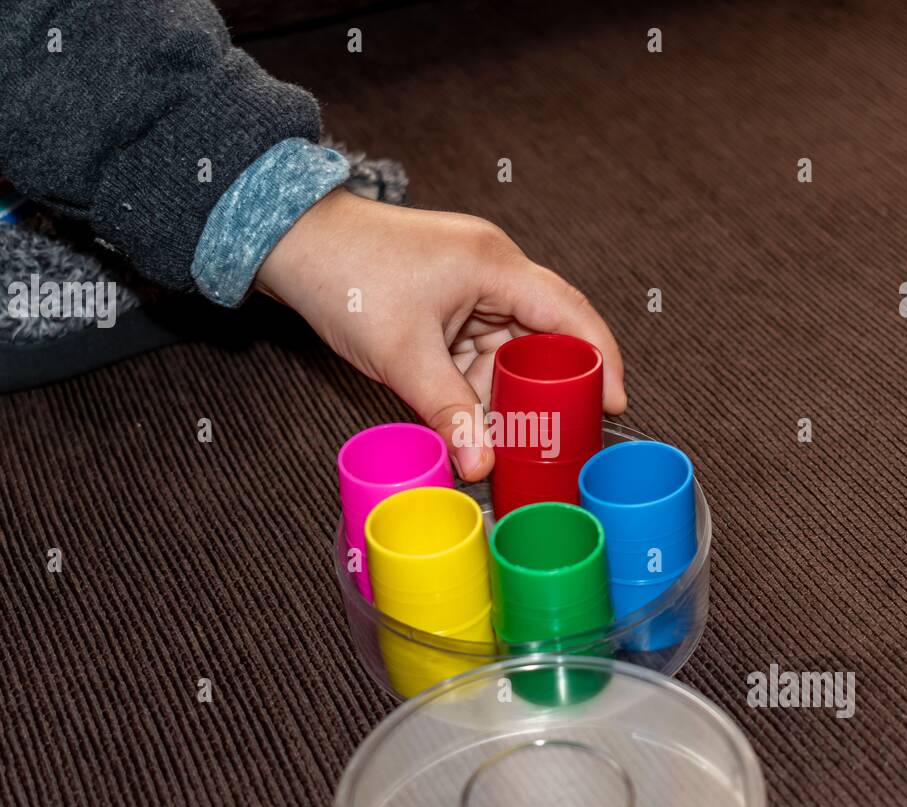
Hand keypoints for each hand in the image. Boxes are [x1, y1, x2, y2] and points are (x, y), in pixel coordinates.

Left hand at [255, 188, 626, 480]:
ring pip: (504, 348)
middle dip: (541, 389)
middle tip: (550, 437)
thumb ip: (449, 412)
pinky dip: (471, 381)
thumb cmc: (348, 277)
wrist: (290, 240)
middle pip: (541, 335)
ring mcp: (467, 283)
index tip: (616, 404)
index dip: (600, 359)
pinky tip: (465, 415)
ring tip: (496, 436)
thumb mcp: (404, 356)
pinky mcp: (444, 298)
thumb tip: (482, 465)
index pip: (570, 313)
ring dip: (498, 391)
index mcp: (496, 266)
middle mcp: (491, 269)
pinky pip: (475, 346)